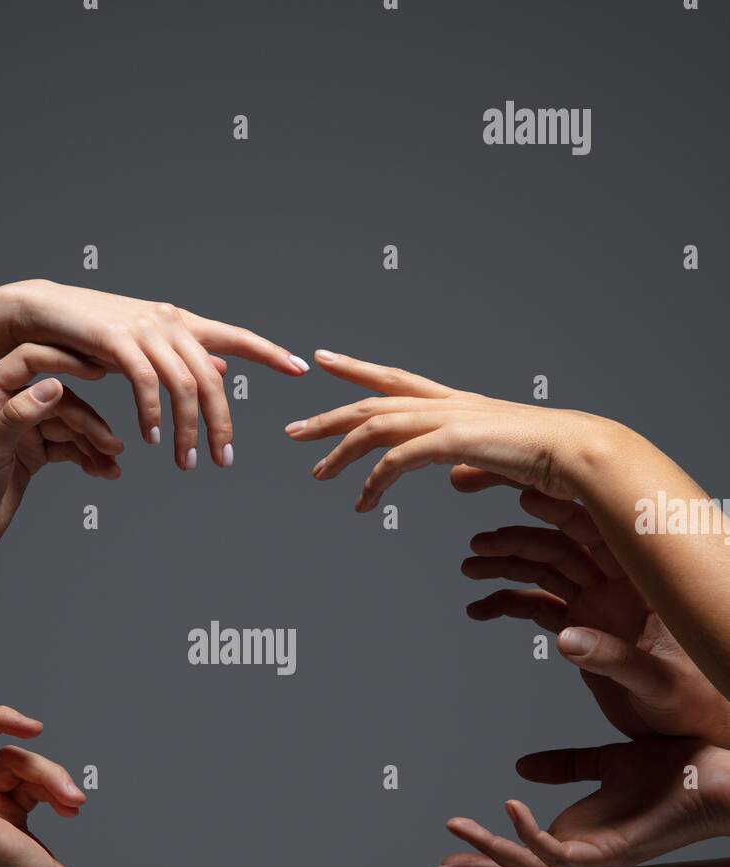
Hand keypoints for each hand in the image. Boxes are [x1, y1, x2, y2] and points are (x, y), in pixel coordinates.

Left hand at [0, 343, 123, 562]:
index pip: (28, 361)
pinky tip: (102, 471)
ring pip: (67, 426)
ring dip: (92, 443)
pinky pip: (66, 447)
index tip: (98, 370)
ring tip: (112, 465)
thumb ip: (18, 416)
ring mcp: (20, 430)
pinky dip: (86, 457)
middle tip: (112, 446)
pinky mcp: (32, 453)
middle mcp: (5, 406)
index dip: (64, 361)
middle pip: (58, 400)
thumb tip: (55, 386)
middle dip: (88, 422)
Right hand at [7, 279, 309, 470]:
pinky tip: (151, 439)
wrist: (43, 311)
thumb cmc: (93, 333)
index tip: (300, 369)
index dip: (269, 352)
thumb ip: (182, 359)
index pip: (236, 337)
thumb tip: (218, 373)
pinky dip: (152, 414)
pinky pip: (147, 383)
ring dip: (187, 430)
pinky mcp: (118, 340)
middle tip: (223, 462)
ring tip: (186, 464)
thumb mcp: (146, 347)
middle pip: (212, 380)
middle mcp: (170, 323)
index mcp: (181, 323)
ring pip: (184, 386)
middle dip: (221, 425)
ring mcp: (145, 330)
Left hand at [284, 350, 621, 512]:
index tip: (323, 360)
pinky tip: (362, 501)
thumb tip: (452, 478)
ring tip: (315, 475)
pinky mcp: (454, 441)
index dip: (357, 370)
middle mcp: (446, 404)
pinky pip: (399, 459)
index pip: (394, 381)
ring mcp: (449, 419)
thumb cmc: (547, 461)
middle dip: (329, 415)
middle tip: (292, 431)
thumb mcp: (495, 463)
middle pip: (373, 402)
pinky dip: (375, 480)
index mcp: (454, 405)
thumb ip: (469, 468)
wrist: (577, 454)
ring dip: (341, 451)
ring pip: (377, 427)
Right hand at [425, 737, 729, 866]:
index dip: (480, 852)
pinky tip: (511, 806)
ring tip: (458, 828)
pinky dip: (531, 835)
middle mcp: (582, 853)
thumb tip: (521, 766)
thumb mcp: (607, 762)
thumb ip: (566, 765)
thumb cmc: (676, 771)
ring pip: (528, 866)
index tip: (445, 848)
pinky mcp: (611, 853)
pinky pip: (561, 856)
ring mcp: (595, 857)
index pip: (517, 850)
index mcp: (577, 835)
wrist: (721, 777)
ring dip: (490, 850)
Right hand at [462, 489, 729, 744]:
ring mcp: (599, 607)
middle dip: (518, 543)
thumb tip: (565, 639)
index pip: (598, 536)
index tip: (523, 500)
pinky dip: (509, 604)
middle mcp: (618, 588)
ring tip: (471, 568)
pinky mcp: (584, 629)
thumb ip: (613, 659)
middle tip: (480, 546)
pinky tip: (482, 608)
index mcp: (643, 586)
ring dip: (508, 568)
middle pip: (561, 549)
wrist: (692, 727)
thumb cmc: (693, 702)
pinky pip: (539, 608)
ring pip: (545, 573)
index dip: (561, 514)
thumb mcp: (658, 683)